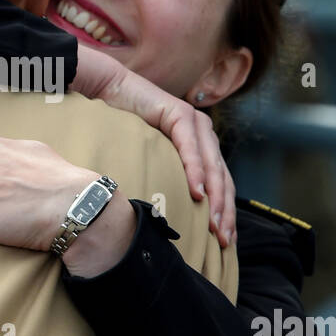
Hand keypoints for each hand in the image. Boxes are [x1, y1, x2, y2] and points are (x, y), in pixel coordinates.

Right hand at [71, 46, 234, 246]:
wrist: (109, 93)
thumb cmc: (124, 130)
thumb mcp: (152, 161)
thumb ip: (167, 179)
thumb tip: (170, 216)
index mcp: (202, 148)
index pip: (221, 184)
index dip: (226, 213)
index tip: (226, 242)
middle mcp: (204, 135)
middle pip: (223, 179)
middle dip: (225, 212)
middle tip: (223, 240)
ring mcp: (195, 123)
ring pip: (212, 166)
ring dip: (215, 197)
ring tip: (214, 223)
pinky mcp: (181, 114)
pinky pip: (191, 147)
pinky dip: (195, 171)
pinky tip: (197, 193)